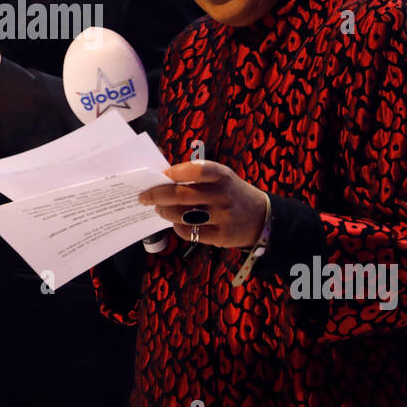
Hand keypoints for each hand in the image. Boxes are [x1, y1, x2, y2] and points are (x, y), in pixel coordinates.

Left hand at [136, 160, 268, 248]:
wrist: (262, 217)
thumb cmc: (232, 193)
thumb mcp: (222, 178)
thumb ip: (197, 176)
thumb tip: (162, 176)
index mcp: (222, 176)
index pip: (198, 170)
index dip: (178, 171)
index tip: (162, 174)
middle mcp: (223, 196)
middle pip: (182, 195)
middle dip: (157, 195)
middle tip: (145, 196)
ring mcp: (222, 217)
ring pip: (182, 215)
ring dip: (164, 212)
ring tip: (159, 209)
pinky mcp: (220, 236)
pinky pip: (190, 232)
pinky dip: (177, 226)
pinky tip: (176, 222)